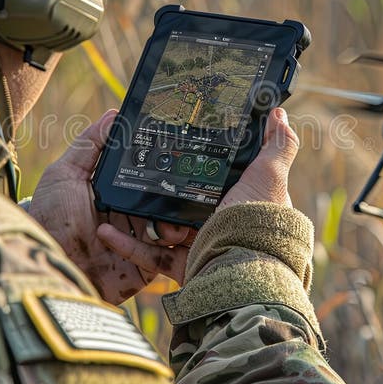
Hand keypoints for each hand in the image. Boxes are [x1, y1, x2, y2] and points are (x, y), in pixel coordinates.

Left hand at [27, 110, 196, 303]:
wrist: (42, 261)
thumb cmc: (48, 217)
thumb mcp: (65, 174)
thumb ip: (90, 144)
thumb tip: (113, 116)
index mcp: (117, 193)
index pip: (148, 178)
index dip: (164, 171)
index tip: (177, 160)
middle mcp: (131, 216)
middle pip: (165, 203)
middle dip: (177, 198)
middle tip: (182, 192)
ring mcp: (138, 242)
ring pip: (171, 229)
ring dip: (175, 224)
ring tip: (172, 221)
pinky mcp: (141, 267)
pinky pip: (160, 256)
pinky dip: (158, 246)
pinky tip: (145, 236)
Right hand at [97, 107, 299, 279]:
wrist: (243, 269)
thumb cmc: (257, 220)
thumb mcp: (270, 175)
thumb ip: (276, 145)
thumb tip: (277, 114)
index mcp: (239, 201)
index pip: (215, 178)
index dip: (198, 165)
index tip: (173, 150)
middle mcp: (221, 223)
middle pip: (184, 203)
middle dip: (161, 191)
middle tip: (138, 169)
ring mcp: (201, 246)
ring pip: (163, 228)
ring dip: (139, 217)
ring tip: (116, 198)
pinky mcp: (183, 268)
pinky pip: (150, 254)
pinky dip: (126, 244)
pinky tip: (106, 230)